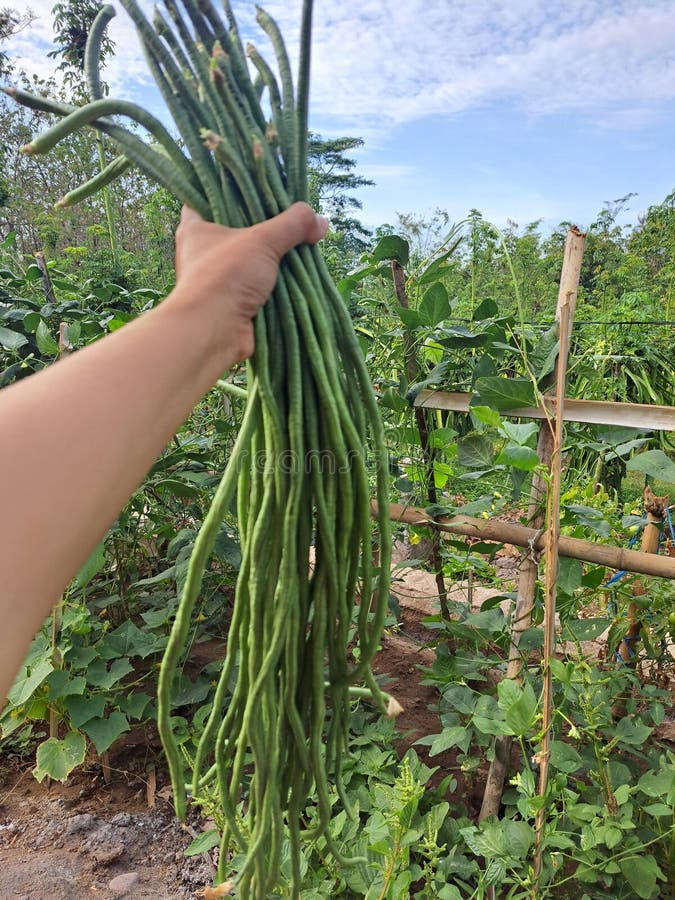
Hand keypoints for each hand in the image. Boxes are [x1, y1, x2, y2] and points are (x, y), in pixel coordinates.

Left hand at [170, 203, 327, 364]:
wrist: (214, 331)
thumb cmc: (226, 276)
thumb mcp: (263, 240)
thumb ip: (292, 225)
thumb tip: (320, 221)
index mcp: (196, 226)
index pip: (211, 196)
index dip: (234, 190)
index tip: (259, 184)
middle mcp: (203, 250)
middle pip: (238, 228)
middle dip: (264, 226)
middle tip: (289, 214)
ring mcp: (217, 277)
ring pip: (250, 258)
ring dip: (273, 256)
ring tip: (300, 241)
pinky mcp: (232, 300)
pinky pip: (257, 284)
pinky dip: (274, 281)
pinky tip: (296, 273)